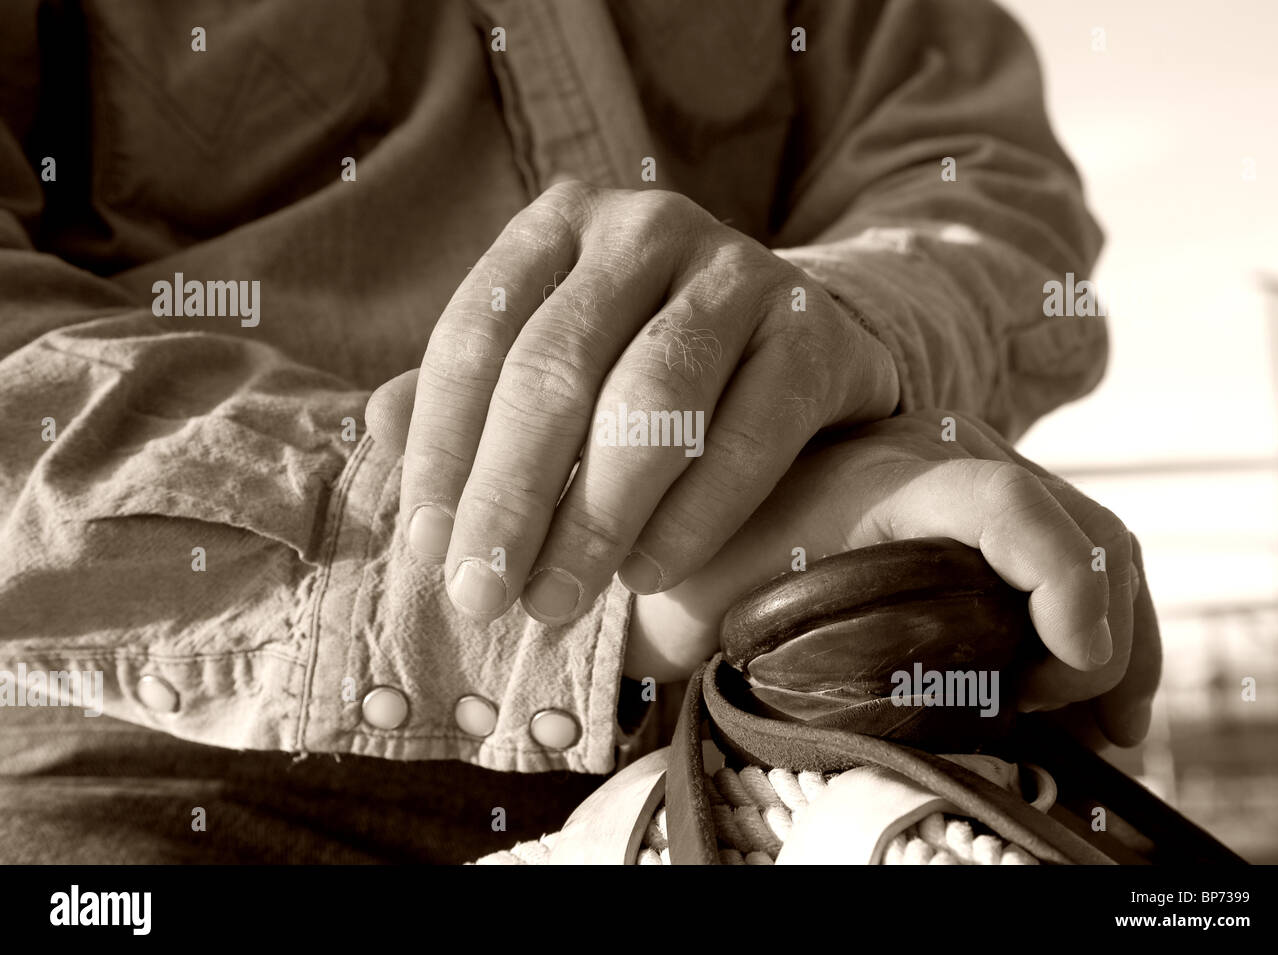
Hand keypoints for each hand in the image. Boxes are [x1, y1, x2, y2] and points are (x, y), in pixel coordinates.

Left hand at [365, 180, 897, 624]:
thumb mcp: (554, 372)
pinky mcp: (811, 330)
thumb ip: (473, 396)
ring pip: (650, 398)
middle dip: (508, 495)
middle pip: (554, 367)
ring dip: (594, 516)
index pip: (476, 336)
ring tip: (555, 600)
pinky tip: (649, 573)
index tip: (426, 547)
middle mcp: (645, 229)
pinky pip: (746, 434)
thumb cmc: (646, 375)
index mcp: (559, 228)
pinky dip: (692, 515)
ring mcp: (736, 270)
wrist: (797, 350)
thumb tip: (384, 425)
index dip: (443, 448)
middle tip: (479, 594)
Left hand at [627, 410, 1160, 747]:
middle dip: (1107, 633)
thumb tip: (766, 730)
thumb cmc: (697, 555)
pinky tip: (1086, 690)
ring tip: (1104, 725)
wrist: (702, 492)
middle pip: (1079, 527)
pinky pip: (1071, 545)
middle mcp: (945, 459)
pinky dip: (1099, 613)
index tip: (1074, 668)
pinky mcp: (985, 504)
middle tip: (1079, 725)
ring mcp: (976, 475)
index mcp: (878, 477)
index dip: (1059, 578)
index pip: (1002, 504)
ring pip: (1092, 538)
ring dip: (1118, 630)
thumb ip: (724, 648)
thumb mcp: (702, 599)